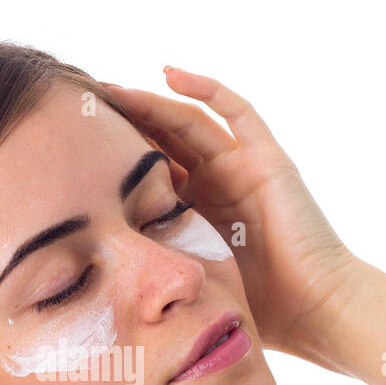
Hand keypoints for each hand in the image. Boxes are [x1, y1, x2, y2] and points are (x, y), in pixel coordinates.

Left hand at [104, 68, 360, 368]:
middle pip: (162, 142)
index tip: (69, 152)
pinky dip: (205, 88)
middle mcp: (217, 184)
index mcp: (195, 215)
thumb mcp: (190, 284)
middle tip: (80, 109)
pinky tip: (168, 73)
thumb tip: (92, 288)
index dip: (112, 160)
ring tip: (109, 89)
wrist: (315, 310)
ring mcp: (242, 166)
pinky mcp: (267, 157)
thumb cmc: (259, 311)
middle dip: (123, 124)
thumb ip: (155, 271)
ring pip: (188, 121)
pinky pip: (235, 110)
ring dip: (149, 102)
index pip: (147, 175)